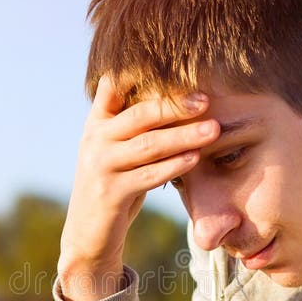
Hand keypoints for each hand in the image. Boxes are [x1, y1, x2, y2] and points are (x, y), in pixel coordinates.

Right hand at [58, 77, 219, 300]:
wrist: (88, 233)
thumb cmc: (114, 184)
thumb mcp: (119, 150)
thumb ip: (137, 126)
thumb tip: (182, 97)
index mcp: (97, 122)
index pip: (114, 85)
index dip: (139, 72)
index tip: (177, 67)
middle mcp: (94, 139)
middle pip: (140, 115)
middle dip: (176, 106)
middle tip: (206, 101)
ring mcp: (100, 166)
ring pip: (149, 145)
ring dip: (184, 136)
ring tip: (213, 130)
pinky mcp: (111, 193)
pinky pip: (148, 175)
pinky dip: (174, 166)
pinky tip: (195, 158)